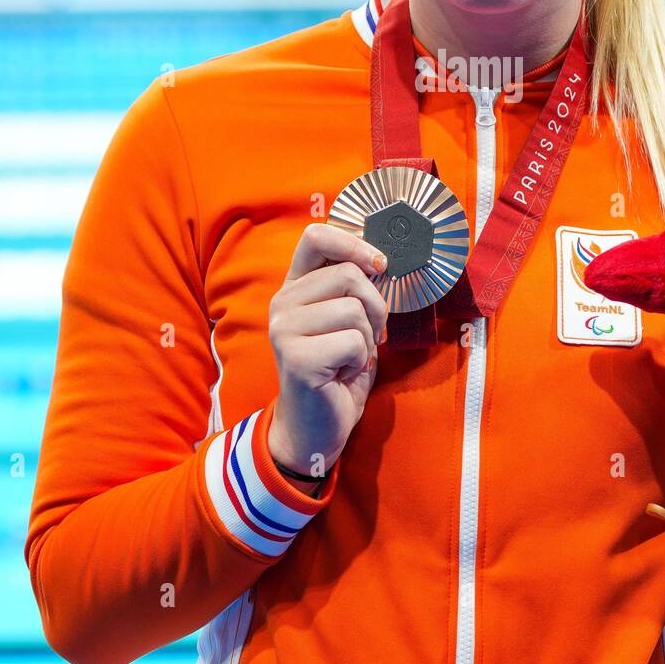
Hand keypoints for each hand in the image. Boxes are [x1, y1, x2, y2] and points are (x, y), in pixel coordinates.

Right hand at [267, 222, 389, 477]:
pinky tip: (341, 374)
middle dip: (375, 307)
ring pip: (355, 309)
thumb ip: (353, 287)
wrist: (317, 426)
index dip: (354, 243)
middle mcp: (282, 303)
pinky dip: (360, 360)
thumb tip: (382, 257)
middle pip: (349, 274)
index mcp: (294, 287)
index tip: (379, 264)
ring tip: (349, 357)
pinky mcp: (297, 358)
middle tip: (367, 336)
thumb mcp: (346, 319)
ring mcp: (284, 330)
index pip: (316, 237)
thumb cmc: (338, 369)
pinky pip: (354, 342)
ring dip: (367, 338)